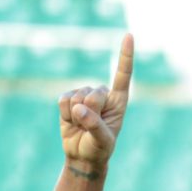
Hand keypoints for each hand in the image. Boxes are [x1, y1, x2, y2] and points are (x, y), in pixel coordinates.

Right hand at [59, 33, 132, 171]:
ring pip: (76, 97)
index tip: (129, 34)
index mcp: (118, 101)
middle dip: (90, 112)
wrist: (82, 156)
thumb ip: (94, 125)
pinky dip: (65, 114)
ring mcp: (84, 94)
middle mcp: (102, 94)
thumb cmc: (99, 149)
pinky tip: (71, 121)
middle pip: (93, 93)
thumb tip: (79, 108)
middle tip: (91, 126)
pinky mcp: (68, 98)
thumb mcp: (102, 141)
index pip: (123, 75)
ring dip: (76, 116)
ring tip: (82, 126)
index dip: (125, 56)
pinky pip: (62, 100)